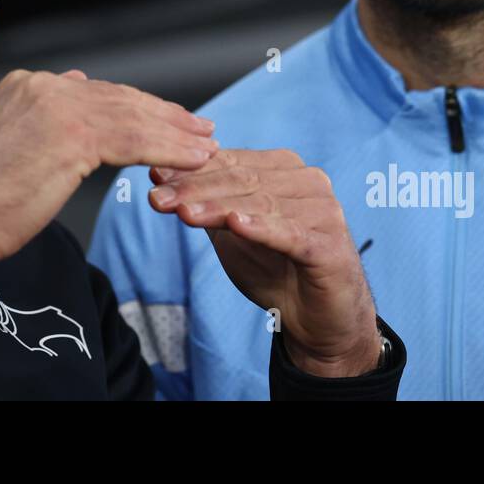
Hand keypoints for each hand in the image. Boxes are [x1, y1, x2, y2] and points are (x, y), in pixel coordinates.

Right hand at [0, 69, 216, 279]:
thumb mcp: (14, 138)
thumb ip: (45, 113)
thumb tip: (77, 85)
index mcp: (28, 84)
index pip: (98, 91)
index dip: (139, 106)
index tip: (169, 118)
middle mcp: (43, 86)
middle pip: (120, 100)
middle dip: (165, 116)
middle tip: (200, 128)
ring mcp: (58, 107)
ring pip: (132, 119)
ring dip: (176, 134)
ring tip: (205, 146)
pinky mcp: (73, 136)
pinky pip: (134, 141)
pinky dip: (169, 150)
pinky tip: (191, 159)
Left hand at [148, 149, 380, 377]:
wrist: (317, 321)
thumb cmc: (274, 268)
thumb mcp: (231, 232)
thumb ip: (206, 203)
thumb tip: (161, 174)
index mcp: (285, 169)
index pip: (232, 162)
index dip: (191, 170)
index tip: (154, 177)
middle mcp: (308, 181)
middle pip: (243, 180)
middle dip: (196, 189)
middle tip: (158, 198)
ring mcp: (324, 211)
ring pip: (261, 204)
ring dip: (218, 208)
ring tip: (183, 213)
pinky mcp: (330, 245)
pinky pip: (289, 233)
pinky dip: (261, 228)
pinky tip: (235, 225)